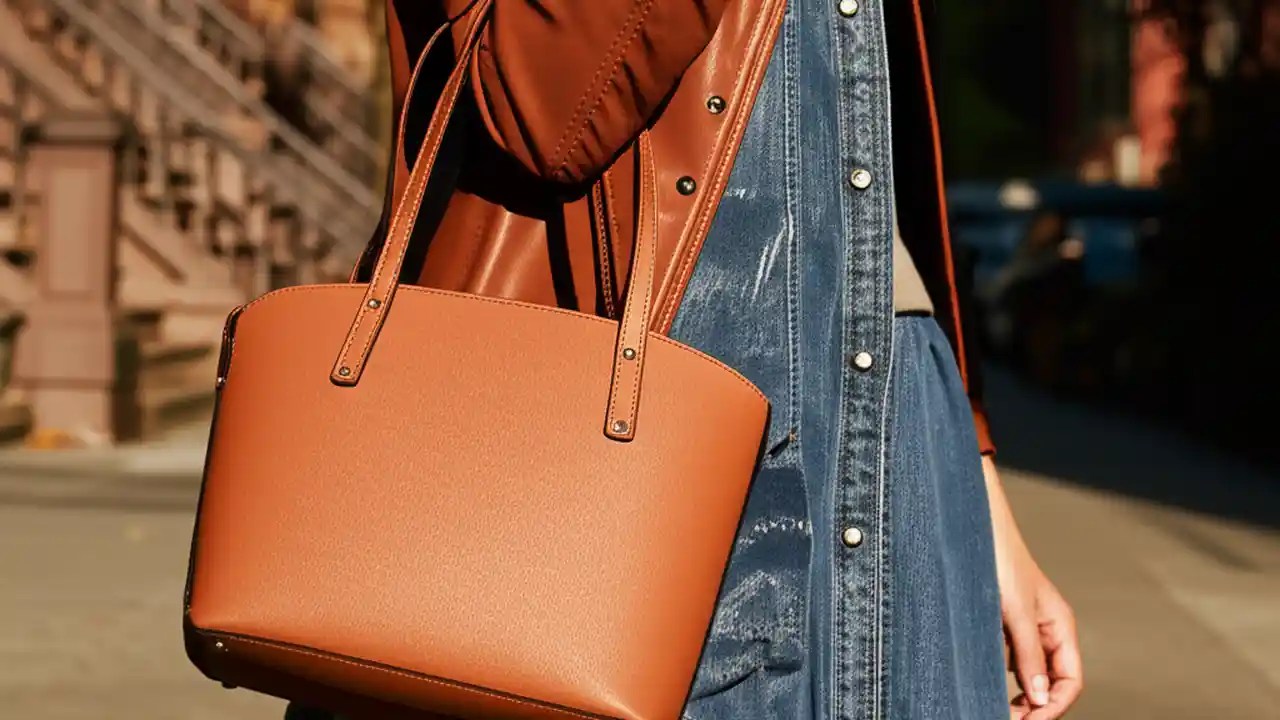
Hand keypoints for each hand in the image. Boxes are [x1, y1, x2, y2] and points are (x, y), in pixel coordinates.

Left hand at [982, 457, 1082, 718]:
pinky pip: (1009, 662)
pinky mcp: (1000, 625)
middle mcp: (1045, 631)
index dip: (1053, 706)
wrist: (972, 527)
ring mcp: (1023, 629)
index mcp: (1059, 627)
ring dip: (1018, 697)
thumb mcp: (1015, 611)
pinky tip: (985, 684)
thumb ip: (1029, 654)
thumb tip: (1039, 698)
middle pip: (1051, 684)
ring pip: (1029, 676)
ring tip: (997, 709)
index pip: (1070, 682)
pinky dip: (1002, 679)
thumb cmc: (998, 560)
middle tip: (1007, 718)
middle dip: (1035, 707)